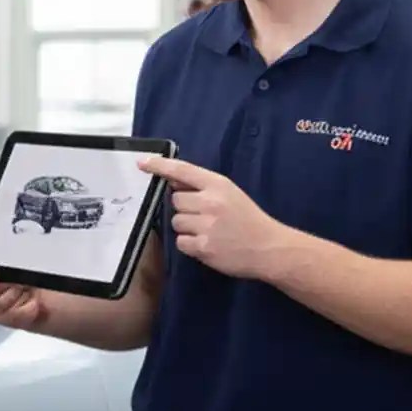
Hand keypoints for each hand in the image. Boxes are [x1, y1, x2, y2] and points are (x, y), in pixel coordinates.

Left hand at [139, 156, 289, 279]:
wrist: (268, 247)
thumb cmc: (248, 219)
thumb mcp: (230, 193)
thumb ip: (202, 187)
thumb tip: (172, 181)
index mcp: (218, 185)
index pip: (183, 170)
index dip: (160, 166)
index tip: (143, 163)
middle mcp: (210, 202)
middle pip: (175, 200)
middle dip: (184, 208)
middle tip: (204, 216)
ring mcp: (206, 225)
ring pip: (176, 222)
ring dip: (186, 227)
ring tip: (208, 231)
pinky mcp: (203, 247)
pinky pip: (180, 242)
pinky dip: (189, 245)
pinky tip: (207, 243)